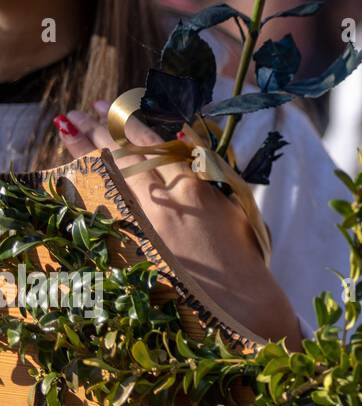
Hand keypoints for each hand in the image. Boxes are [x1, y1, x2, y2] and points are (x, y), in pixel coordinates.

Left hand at [54, 103, 301, 348]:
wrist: (236, 298)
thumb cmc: (245, 251)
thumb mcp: (234, 202)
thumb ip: (207, 174)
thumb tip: (184, 148)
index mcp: (197, 184)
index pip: (156, 143)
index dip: (132, 122)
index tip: (113, 106)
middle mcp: (167, 198)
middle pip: (126, 155)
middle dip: (102, 130)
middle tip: (84, 112)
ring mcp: (148, 222)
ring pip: (111, 177)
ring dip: (88, 151)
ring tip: (72, 130)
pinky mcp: (137, 244)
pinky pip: (108, 204)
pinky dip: (92, 185)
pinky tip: (79, 172)